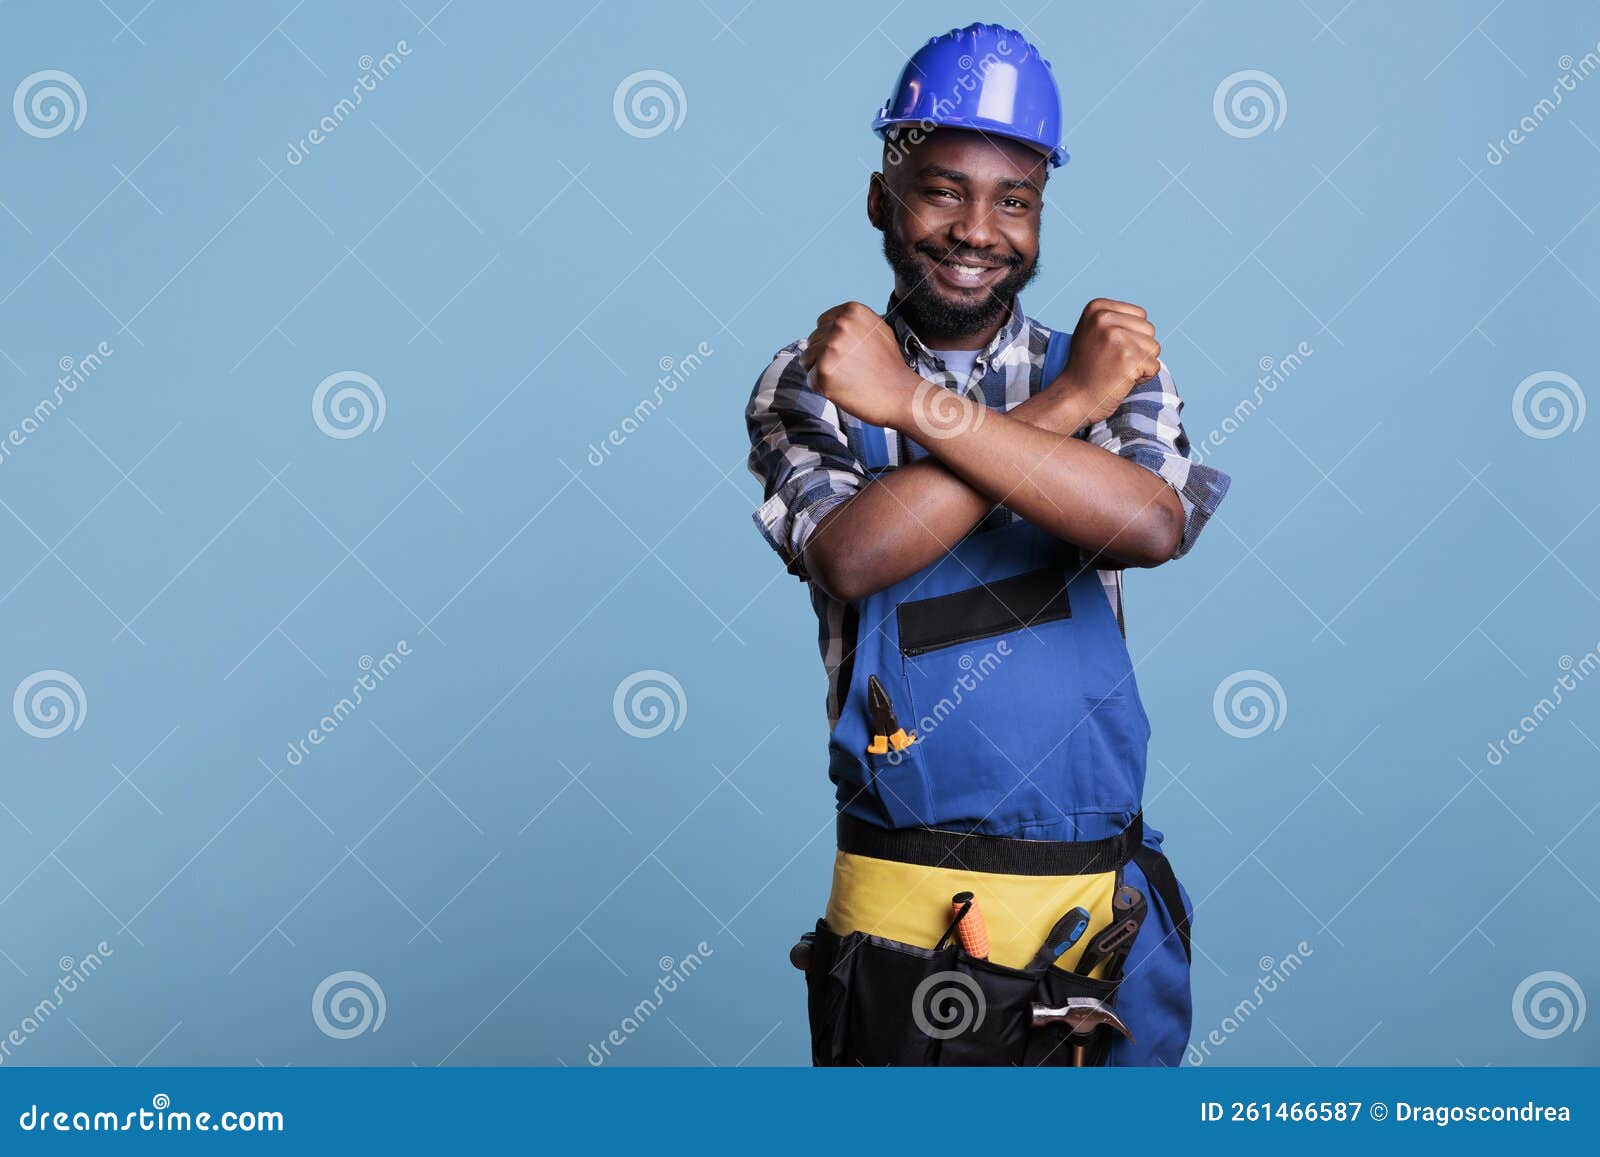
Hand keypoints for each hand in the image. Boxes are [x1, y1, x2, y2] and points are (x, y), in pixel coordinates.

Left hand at [800, 302, 918, 426]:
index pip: (822, 323)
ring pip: (807, 358)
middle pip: (813, 340)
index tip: (847, 354)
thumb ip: (853, 324)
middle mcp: (839, 325)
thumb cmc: (890, 367)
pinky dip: (822, 387)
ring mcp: (830, 348)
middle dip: (825, 356)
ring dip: (821, 370)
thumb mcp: (877, 331)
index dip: (831, 340)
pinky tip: (843, 388)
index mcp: (852, 311)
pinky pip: (810, 378)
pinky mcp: (823, 370)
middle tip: (849, 370)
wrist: (901, 395)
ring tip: (846, 378)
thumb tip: (830, 324)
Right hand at [1052, 299, 1160, 426]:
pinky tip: (1122, 380)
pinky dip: (1143, 378)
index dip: (1131, 336)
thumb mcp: (1093, 332)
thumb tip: (1143, 319)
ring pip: (1154, 348)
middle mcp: (1105, 318)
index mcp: (1097, 308)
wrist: (1073, 398)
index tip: (1109, 349)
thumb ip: (1115, 320)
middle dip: (1139, 348)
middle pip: (1149, 329)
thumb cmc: (1086, 368)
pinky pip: (1154, 367)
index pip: (1140, 315)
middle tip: (1114, 362)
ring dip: (1141, 363)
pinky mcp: (1129, 358)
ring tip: (1117, 370)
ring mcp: (1117, 338)